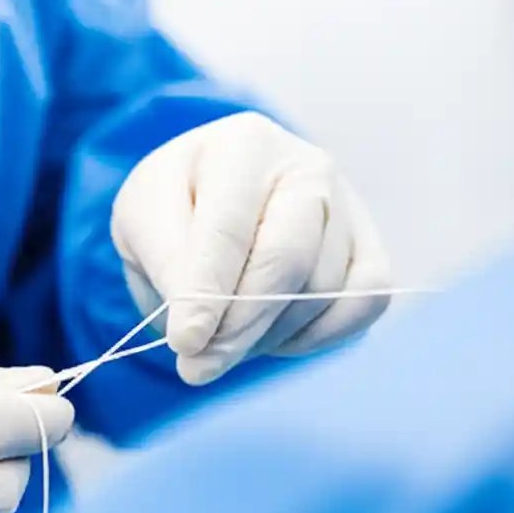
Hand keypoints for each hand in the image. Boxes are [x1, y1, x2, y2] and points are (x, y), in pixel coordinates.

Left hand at [111, 111, 391, 384]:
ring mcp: (349, 207)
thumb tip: (196, 330)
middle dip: (239, 326)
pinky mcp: (370, 248)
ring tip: (224, 339)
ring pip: (321, 291)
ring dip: (267, 335)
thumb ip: (164, 261)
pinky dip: (317, 336)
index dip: (206, 293)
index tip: (184, 342)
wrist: (213, 198)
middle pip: (287, 260)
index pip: (229, 228)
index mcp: (244, 146)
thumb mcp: (143, 218)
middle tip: (198, 367)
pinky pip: (362, 305)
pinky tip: (272, 336)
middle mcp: (309, 167)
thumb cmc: (175, 205)